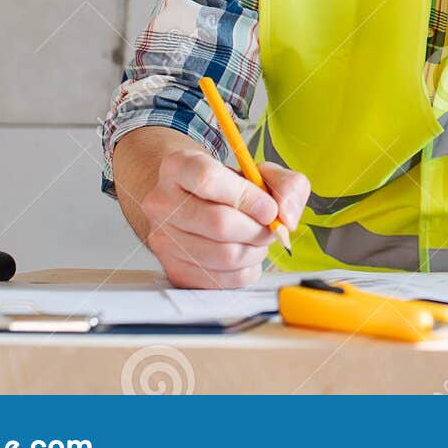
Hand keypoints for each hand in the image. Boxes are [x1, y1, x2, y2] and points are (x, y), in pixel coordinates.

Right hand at [138, 147, 308, 288]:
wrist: (195, 204)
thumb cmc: (229, 188)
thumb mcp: (261, 172)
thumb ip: (286, 185)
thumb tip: (286, 218)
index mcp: (178, 167)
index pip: (207, 179)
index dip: (248, 197)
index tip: (269, 207)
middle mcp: (162, 203)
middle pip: (219, 223)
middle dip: (258, 229)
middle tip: (269, 226)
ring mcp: (164, 240)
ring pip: (224, 256)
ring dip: (255, 251)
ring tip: (256, 238)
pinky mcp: (175, 270)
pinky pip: (224, 281)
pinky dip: (246, 270)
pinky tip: (244, 253)